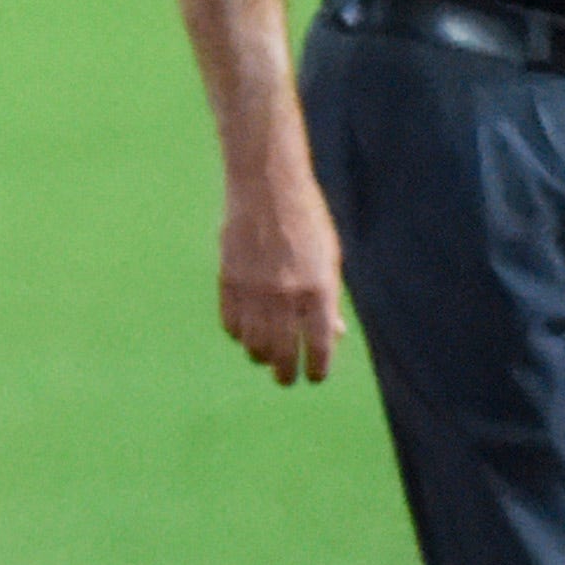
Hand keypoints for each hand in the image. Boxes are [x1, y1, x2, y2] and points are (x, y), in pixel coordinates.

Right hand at [219, 167, 344, 386]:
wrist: (266, 187)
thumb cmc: (306, 221)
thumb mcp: (329, 259)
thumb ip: (329, 299)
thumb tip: (334, 336)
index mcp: (319, 289)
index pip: (318, 346)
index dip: (317, 369)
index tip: (315, 377)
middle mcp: (287, 295)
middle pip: (282, 354)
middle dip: (286, 373)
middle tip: (286, 378)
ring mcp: (255, 290)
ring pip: (254, 345)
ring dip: (261, 356)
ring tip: (266, 356)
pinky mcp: (229, 282)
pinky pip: (231, 326)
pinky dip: (239, 335)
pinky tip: (246, 332)